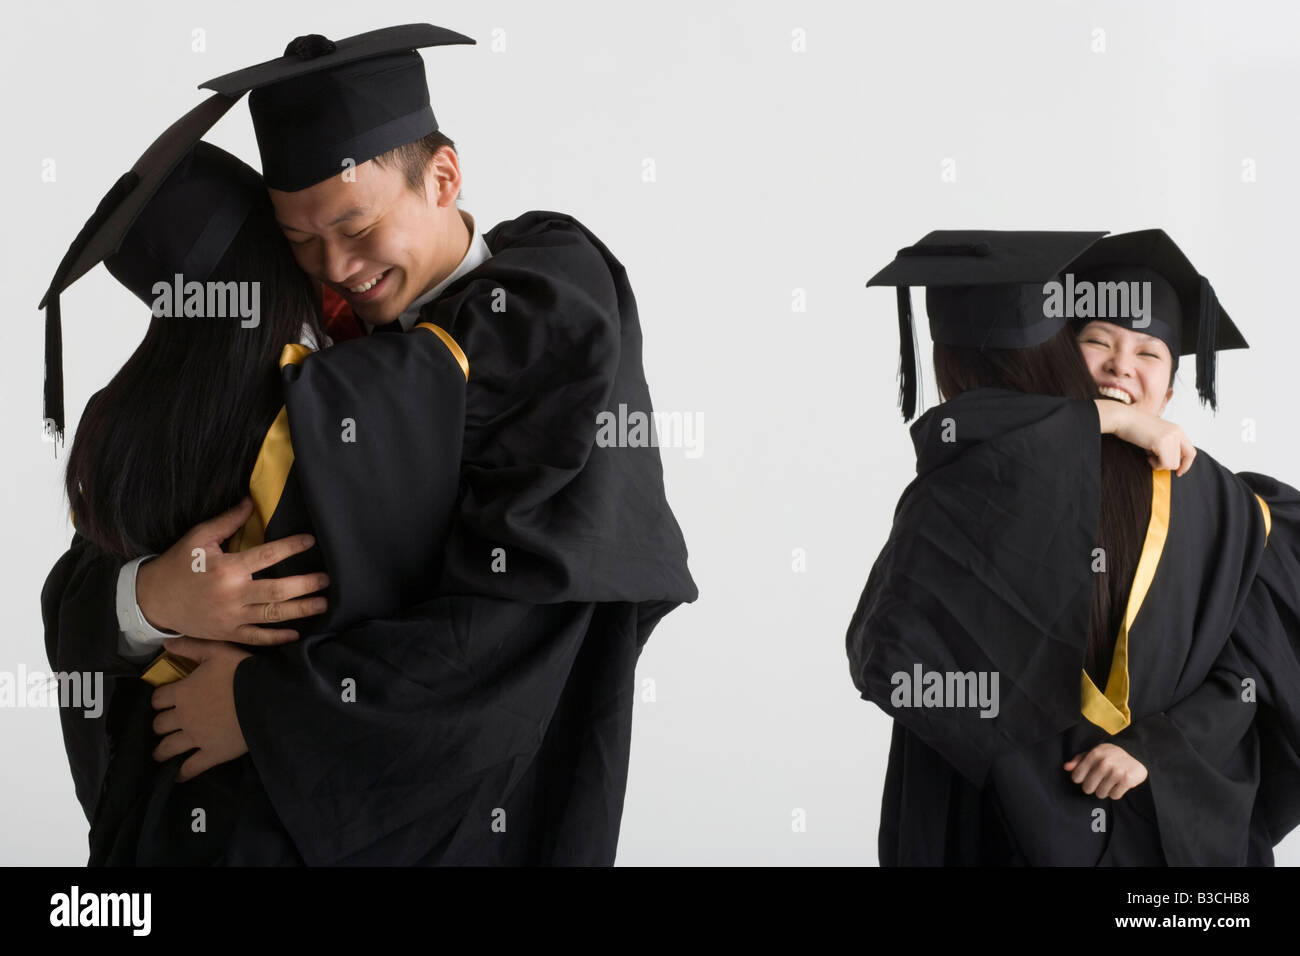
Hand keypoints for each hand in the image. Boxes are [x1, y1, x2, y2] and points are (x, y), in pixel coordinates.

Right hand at [135, 497, 328, 643]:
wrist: (153, 600)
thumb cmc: (178, 564)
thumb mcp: (198, 537)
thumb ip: (227, 521)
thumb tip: (251, 501)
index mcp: (227, 569)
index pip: (268, 556)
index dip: (292, 547)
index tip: (310, 541)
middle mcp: (233, 595)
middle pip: (277, 591)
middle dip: (306, 585)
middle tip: (326, 580)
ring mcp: (231, 617)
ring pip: (273, 616)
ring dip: (301, 610)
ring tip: (322, 604)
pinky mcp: (227, 633)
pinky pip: (256, 638)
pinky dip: (277, 638)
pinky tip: (296, 633)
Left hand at [151, 636, 251, 781]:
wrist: (267, 698)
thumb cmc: (242, 672)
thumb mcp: (218, 651)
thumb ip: (190, 647)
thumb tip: (165, 643)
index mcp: (182, 692)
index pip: (157, 699)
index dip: (160, 700)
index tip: (165, 701)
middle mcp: (183, 717)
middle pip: (159, 725)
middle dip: (160, 725)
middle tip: (166, 725)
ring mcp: (196, 738)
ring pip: (167, 748)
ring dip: (162, 750)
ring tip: (162, 752)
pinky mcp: (211, 754)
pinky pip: (190, 768)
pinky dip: (182, 773)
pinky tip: (178, 775)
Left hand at [1064, 743, 1147, 799]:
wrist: (1137, 755)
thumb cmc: (1110, 756)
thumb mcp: (1094, 753)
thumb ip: (1079, 760)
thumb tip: (1066, 767)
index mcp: (1094, 754)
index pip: (1077, 777)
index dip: (1081, 780)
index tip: (1087, 777)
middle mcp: (1105, 762)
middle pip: (1088, 788)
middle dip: (1092, 787)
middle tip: (1099, 782)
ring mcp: (1116, 771)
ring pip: (1101, 793)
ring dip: (1104, 791)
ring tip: (1110, 782)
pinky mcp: (1127, 780)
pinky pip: (1114, 796)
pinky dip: (1115, 793)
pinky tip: (1118, 784)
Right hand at [1094, 401, 1195, 475]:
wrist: (1123, 418)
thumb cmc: (1134, 426)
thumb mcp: (1156, 433)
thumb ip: (1166, 443)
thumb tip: (1169, 461)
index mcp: (1177, 430)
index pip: (1191, 452)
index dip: (1186, 464)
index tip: (1178, 472)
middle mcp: (1176, 433)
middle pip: (1181, 460)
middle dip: (1167, 464)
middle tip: (1154, 460)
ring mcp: (1170, 438)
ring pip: (1172, 464)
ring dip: (1159, 464)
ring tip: (1149, 455)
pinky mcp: (1161, 443)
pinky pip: (1164, 464)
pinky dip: (1155, 464)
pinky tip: (1147, 456)